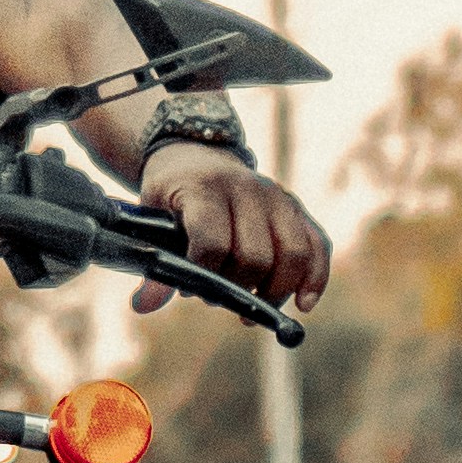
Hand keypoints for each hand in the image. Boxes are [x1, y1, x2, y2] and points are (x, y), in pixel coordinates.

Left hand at [129, 141, 328, 320]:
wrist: (197, 154)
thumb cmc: (172, 193)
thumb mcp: (151, 218)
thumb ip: (152, 264)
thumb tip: (143, 306)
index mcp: (206, 188)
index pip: (213, 242)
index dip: (204, 274)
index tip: (190, 287)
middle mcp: (249, 189)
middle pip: (257, 256)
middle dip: (239, 289)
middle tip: (218, 299)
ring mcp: (278, 198)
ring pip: (294, 254)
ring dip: (276, 292)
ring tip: (252, 308)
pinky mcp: (297, 209)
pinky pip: (318, 246)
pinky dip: (315, 278)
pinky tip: (302, 304)